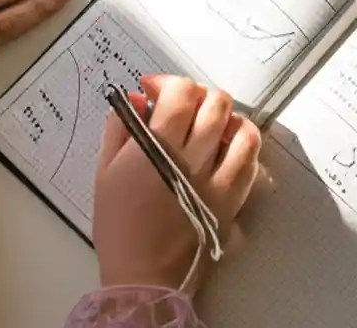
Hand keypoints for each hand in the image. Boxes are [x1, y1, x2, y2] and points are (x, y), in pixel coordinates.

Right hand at [93, 75, 261, 291]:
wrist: (144, 273)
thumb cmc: (119, 224)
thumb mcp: (105, 171)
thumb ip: (120, 127)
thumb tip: (137, 98)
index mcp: (157, 149)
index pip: (181, 94)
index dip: (169, 82)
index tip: (154, 90)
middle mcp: (193, 160)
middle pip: (215, 104)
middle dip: (198, 94)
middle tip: (182, 105)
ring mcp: (219, 180)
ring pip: (242, 129)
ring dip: (227, 117)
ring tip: (211, 124)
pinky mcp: (233, 199)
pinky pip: (251, 160)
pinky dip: (243, 144)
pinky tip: (226, 147)